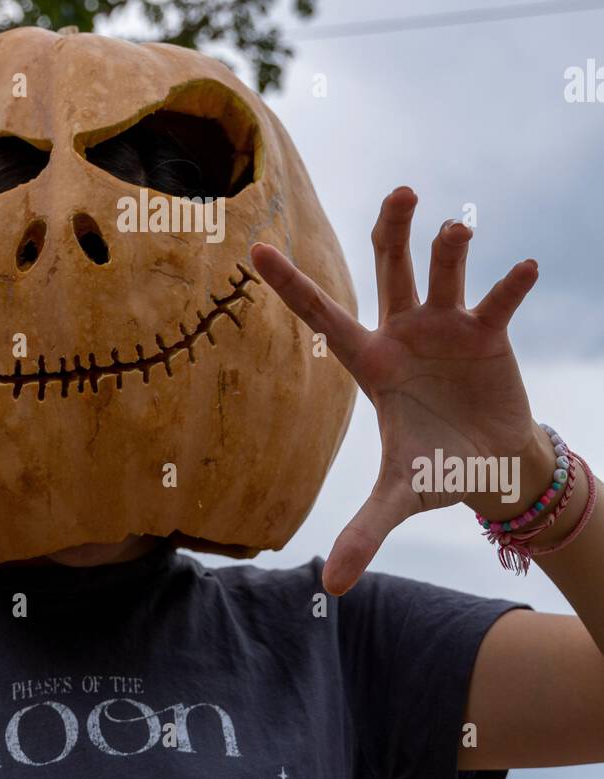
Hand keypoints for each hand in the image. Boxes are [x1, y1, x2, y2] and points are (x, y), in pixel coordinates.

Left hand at [252, 185, 553, 595]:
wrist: (494, 469)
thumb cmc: (438, 470)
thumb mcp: (400, 497)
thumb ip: (366, 530)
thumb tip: (330, 588)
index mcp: (371, 362)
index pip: (322, 315)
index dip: (288, 283)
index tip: (252, 247)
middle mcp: (405, 333)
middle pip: (388, 267)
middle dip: (391, 227)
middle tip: (399, 191)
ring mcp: (448, 327)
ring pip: (443, 271)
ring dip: (451, 247)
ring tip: (459, 228)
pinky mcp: (491, 332)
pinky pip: (498, 299)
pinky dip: (510, 283)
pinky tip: (525, 268)